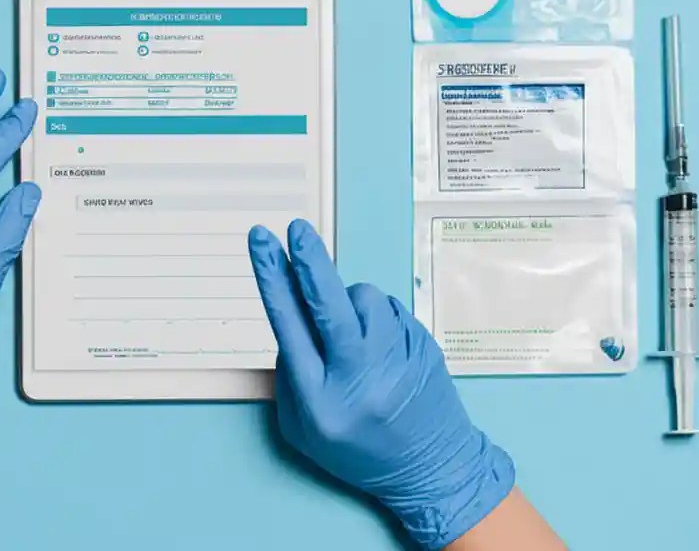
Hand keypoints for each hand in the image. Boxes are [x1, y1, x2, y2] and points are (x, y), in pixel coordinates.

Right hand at [247, 220, 514, 549]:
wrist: (435, 468)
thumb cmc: (359, 452)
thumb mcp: (304, 430)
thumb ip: (289, 376)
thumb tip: (293, 318)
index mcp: (321, 397)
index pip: (290, 326)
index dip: (273, 278)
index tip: (264, 243)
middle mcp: (360, 374)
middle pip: (329, 303)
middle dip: (310, 260)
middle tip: (296, 229)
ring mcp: (396, 357)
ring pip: (364, 297)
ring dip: (348, 300)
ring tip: (351, 334)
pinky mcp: (422, 344)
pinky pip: (389, 310)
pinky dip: (375, 318)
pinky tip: (379, 348)